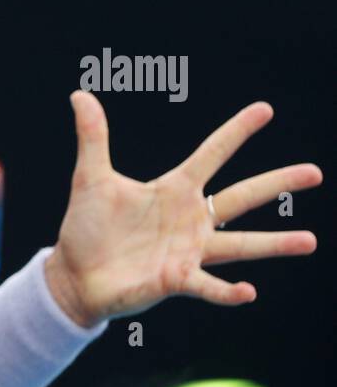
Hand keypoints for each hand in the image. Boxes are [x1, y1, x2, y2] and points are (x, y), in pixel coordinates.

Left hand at [46, 93, 321, 326]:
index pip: (212, 154)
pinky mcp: (176, 280)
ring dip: (274, 244)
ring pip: (240, 245)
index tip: (265, 109)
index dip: (236, 132)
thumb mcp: (91, 179)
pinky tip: (249, 291)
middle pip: (242, 197)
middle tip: (315, 172)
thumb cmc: (87, 228)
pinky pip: (208, 285)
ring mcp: (187, 251)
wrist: (74, 275)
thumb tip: (80, 94)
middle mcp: (190, 219)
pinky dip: (227, 290)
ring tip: (309, 240)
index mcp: (174, 190)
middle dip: (277, 184)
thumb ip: (93, 137)